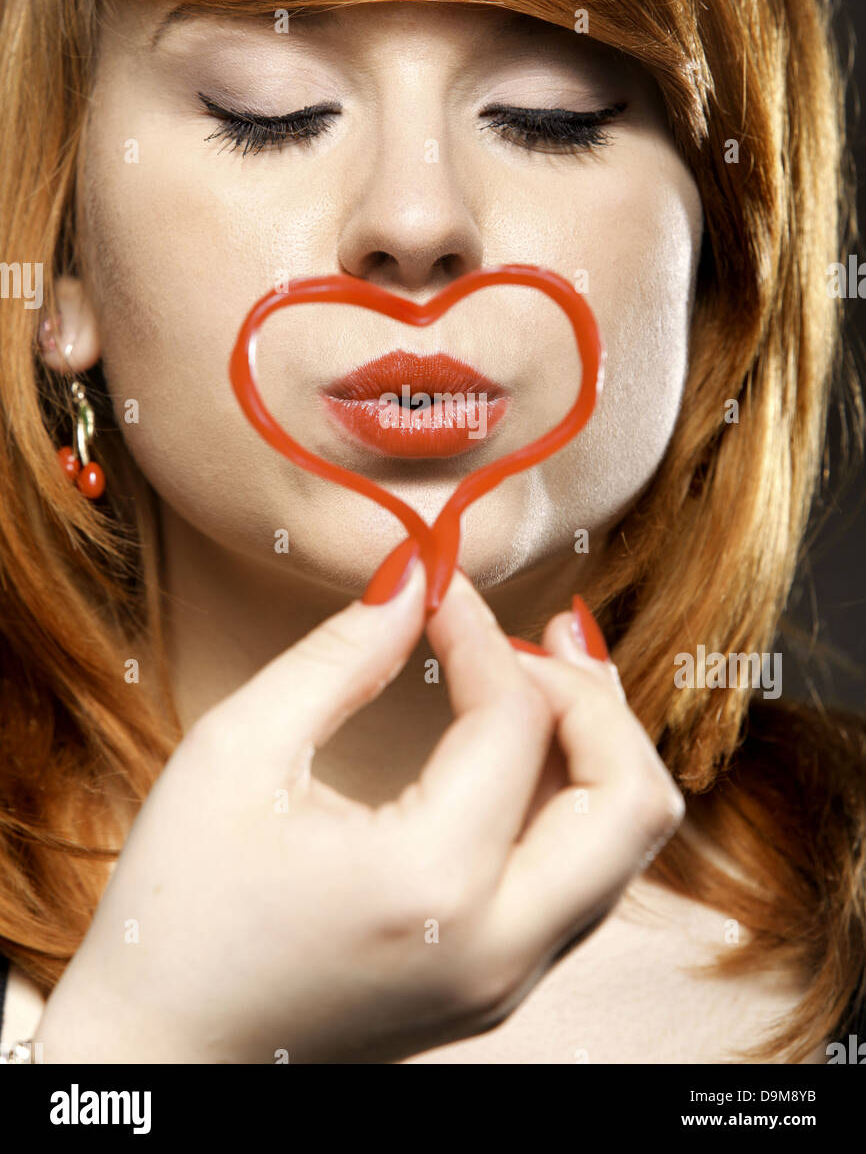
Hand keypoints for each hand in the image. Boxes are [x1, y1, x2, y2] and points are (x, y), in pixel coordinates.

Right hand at [34, 556, 683, 1063]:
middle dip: (594, 694)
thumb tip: (417, 574)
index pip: (517, 720)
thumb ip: (340, 654)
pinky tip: (521, 744)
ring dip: (597, 744)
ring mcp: (508, 980)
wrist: (160, 1053)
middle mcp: (497, 946)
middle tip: (538, 632)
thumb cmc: (178, 909)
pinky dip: (575, 798)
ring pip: (627, 845)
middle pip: (635, 799)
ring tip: (542, 670)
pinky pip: (584, 877)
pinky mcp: (498, 988)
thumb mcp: (237, 753)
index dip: (482, 631)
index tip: (437, 587)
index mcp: (431, 886)